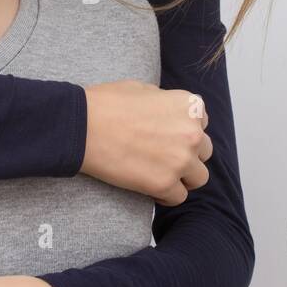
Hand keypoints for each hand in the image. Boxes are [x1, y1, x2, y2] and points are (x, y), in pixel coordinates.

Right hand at [81, 80, 212, 204]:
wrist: (82, 126)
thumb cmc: (106, 104)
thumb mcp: (144, 90)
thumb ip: (167, 104)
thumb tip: (171, 117)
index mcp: (190, 106)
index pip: (201, 125)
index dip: (184, 131)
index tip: (167, 137)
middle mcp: (192, 132)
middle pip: (204, 152)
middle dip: (187, 154)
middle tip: (162, 156)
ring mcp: (180, 160)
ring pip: (198, 178)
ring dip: (182, 177)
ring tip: (159, 174)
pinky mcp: (164, 183)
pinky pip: (178, 197)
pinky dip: (165, 194)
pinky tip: (149, 186)